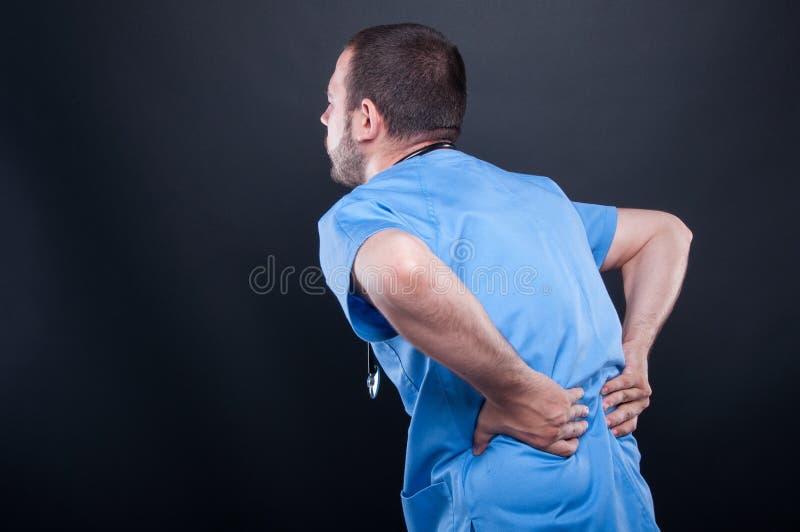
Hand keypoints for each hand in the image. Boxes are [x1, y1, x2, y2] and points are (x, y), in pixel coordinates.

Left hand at [472, 371, 589, 457]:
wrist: (507, 383)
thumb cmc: (497, 405)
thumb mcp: (487, 426)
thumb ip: (483, 440)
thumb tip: (475, 452)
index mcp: (542, 441)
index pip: (566, 450)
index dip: (572, 446)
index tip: (573, 441)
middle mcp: (555, 429)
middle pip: (575, 432)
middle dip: (578, 429)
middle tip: (580, 425)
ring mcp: (562, 412)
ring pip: (580, 414)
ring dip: (582, 413)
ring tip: (583, 410)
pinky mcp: (563, 395)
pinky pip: (577, 396)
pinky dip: (578, 395)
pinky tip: (578, 393)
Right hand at [601, 343, 651, 436]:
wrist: (635, 351)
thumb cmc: (621, 374)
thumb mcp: (619, 393)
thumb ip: (612, 406)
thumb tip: (592, 419)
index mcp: (637, 409)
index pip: (630, 425)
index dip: (620, 430)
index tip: (607, 434)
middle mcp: (642, 402)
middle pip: (627, 413)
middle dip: (615, 419)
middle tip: (604, 424)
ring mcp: (642, 389)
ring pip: (625, 397)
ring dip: (612, 402)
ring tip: (601, 406)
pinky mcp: (637, 376)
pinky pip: (624, 382)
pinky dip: (613, 386)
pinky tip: (603, 389)